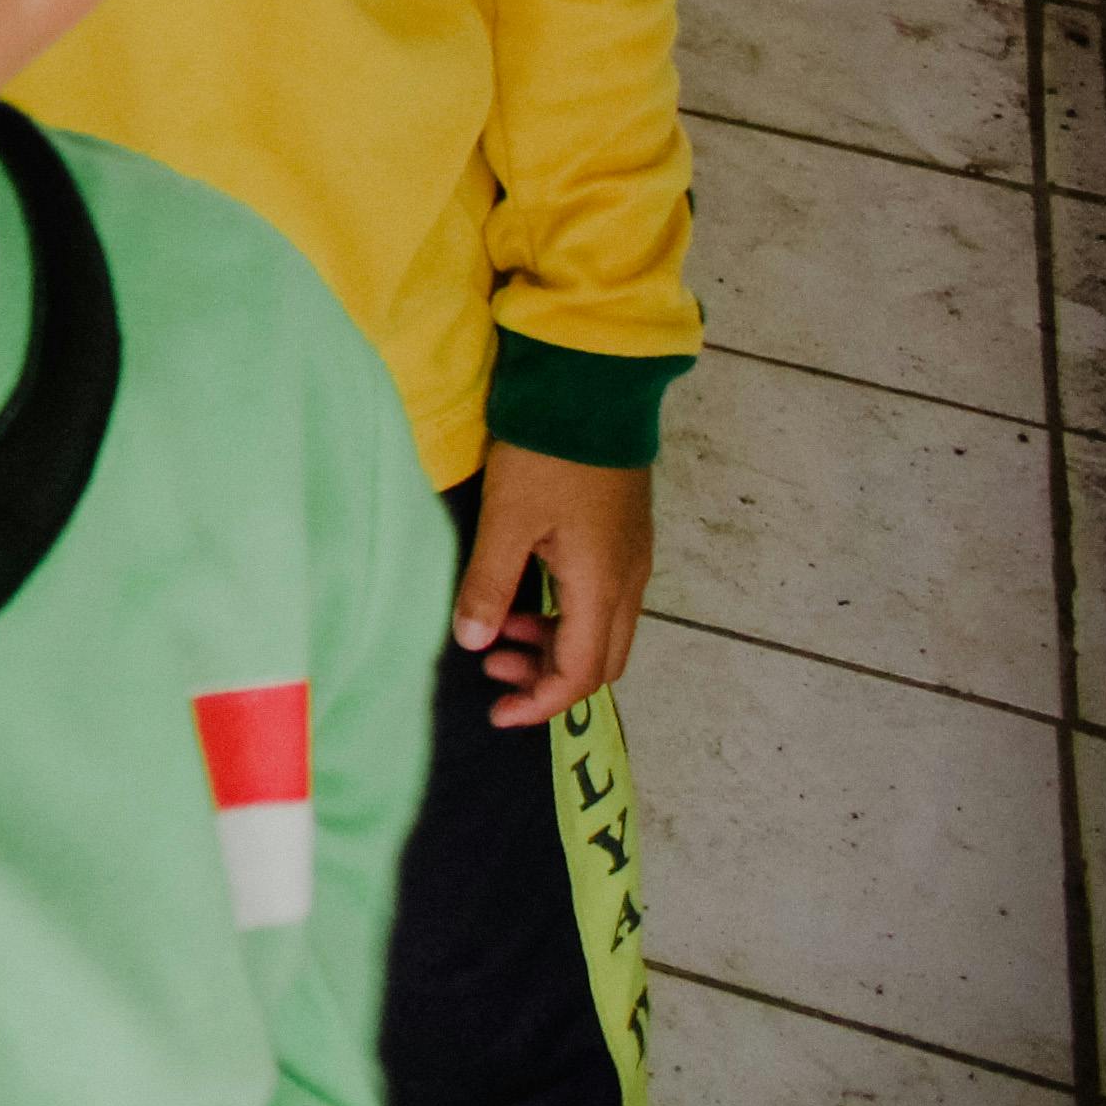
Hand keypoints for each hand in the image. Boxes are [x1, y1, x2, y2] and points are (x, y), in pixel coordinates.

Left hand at [459, 443, 652, 727]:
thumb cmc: (546, 453)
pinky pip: (601, 600)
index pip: (582, 672)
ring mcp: (632, 558)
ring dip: (554, 644)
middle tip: (493, 671)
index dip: (541, 703)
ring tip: (499, 633)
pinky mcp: (623, 537)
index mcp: (602, 585)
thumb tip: (473, 643)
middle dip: (548, 678)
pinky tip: (525, 597)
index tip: (500, 715)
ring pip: (602, 630)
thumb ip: (489, 584)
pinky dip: (564, 615)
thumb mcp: (506, 519)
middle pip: (601, 660)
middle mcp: (628, 581)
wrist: (591, 390)